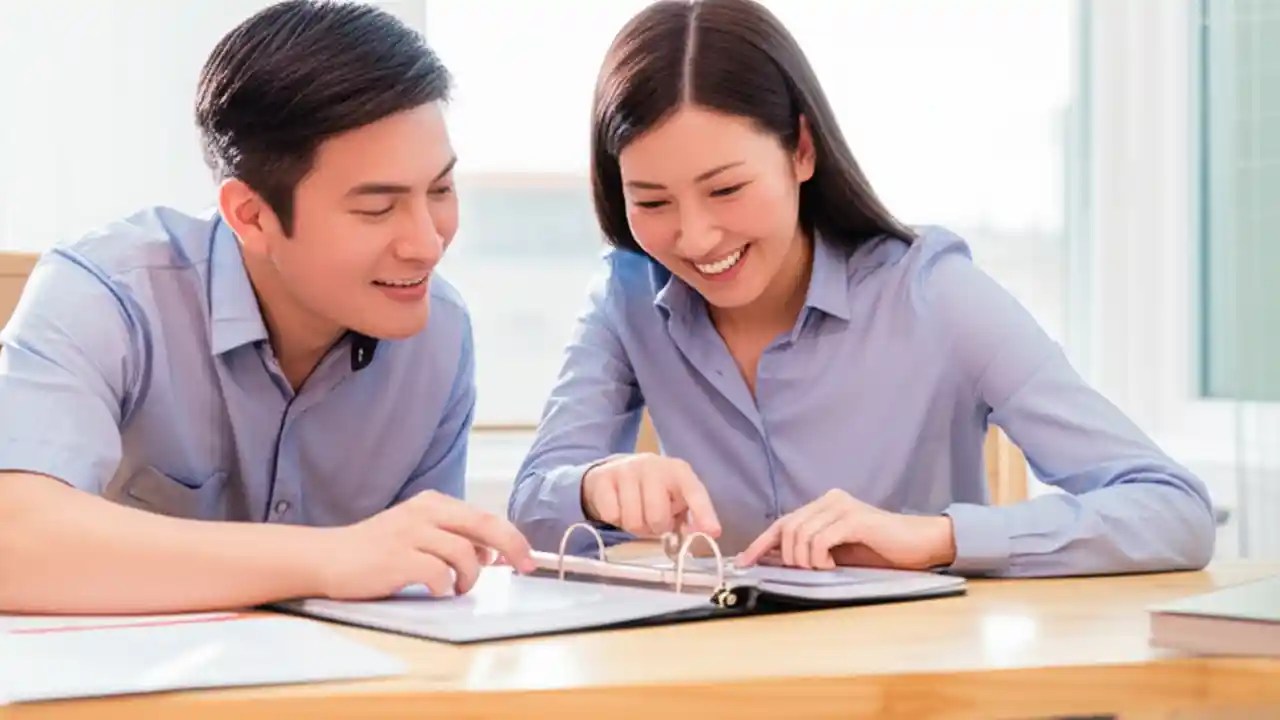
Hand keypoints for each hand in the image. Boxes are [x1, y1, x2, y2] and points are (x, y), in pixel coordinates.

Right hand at [313, 490, 534, 599]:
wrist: (327, 557)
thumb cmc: (376, 550)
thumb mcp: (417, 532)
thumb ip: (452, 537)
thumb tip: (489, 554)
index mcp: (433, 504)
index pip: (485, 517)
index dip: (512, 538)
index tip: (526, 559)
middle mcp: (424, 512)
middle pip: (484, 525)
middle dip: (512, 547)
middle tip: (525, 567)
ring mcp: (410, 533)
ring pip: (463, 553)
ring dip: (469, 577)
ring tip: (456, 588)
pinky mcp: (397, 558)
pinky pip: (438, 573)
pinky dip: (445, 586)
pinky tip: (436, 591)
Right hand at [581, 454, 720, 537]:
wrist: (614, 471)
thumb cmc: (653, 491)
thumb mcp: (674, 498)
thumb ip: (689, 518)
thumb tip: (701, 536)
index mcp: (679, 471)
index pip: (695, 492)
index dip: (704, 513)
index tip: (713, 532)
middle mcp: (654, 466)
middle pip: (658, 517)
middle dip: (655, 527)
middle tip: (652, 519)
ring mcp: (627, 470)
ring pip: (634, 521)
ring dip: (635, 526)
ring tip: (636, 513)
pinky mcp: (604, 478)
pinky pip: (612, 516)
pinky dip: (615, 520)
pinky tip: (618, 506)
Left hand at [736, 489, 955, 570]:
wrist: (919, 544)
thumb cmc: (880, 550)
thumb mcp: (838, 551)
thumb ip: (811, 549)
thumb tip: (777, 560)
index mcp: (823, 505)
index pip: (783, 522)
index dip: (761, 543)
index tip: (744, 562)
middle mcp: (830, 500)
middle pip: (788, 528)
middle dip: (788, 557)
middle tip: (804, 572)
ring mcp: (842, 507)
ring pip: (800, 534)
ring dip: (805, 560)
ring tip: (822, 569)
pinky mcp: (855, 519)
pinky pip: (820, 539)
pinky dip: (819, 557)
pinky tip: (831, 566)